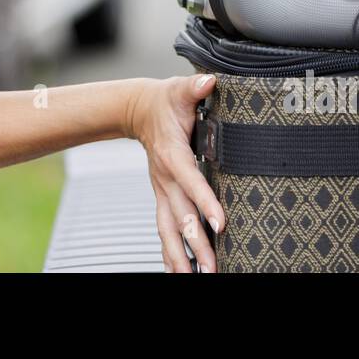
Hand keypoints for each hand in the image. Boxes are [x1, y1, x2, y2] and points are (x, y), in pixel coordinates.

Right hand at [127, 74, 224, 272]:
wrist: (138, 111)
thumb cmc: (165, 102)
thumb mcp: (179, 89)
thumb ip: (195, 86)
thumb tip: (209, 80)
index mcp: (172, 155)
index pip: (190, 180)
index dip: (204, 201)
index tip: (220, 222)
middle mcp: (165, 179)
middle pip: (179, 215)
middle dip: (195, 243)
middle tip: (211, 267)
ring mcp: (161, 192)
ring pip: (169, 230)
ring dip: (181, 256)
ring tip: (196, 278)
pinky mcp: (162, 199)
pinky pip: (165, 231)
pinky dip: (171, 255)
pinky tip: (180, 273)